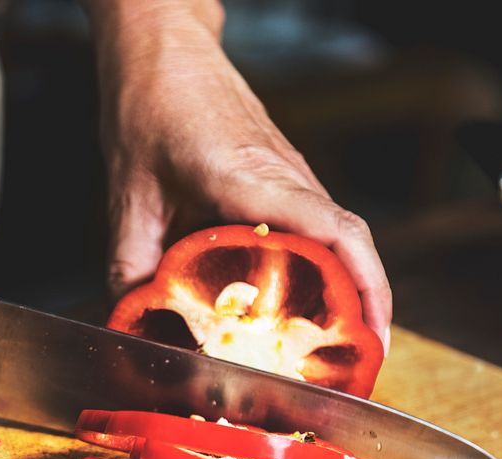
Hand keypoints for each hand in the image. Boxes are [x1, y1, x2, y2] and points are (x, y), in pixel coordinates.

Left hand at [85, 1, 391, 351]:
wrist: (161, 51)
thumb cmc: (149, 107)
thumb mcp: (129, 197)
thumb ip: (131, 265)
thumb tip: (133, 319)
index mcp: (251, 178)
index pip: (335, 233)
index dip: (365, 287)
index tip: (372, 335)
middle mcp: (285, 176)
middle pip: (351, 246)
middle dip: (365, 307)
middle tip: (354, 364)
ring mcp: (290, 175)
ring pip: (339, 238)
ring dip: (348, 290)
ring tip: (335, 345)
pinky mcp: (282, 177)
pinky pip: (316, 227)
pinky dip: (324, 267)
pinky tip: (301, 301)